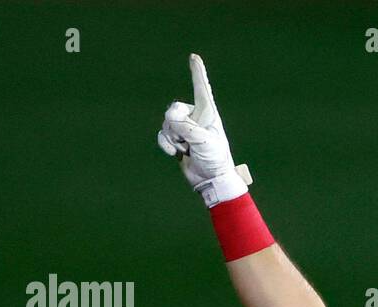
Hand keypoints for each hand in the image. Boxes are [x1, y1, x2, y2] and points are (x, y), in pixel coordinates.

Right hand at [157, 53, 251, 206]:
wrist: (211, 179)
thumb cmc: (215, 159)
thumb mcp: (203, 141)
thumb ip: (185, 127)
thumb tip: (169, 119)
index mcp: (208, 113)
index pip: (201, 89)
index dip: (197, 72)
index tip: (194, 57)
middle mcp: (196, 118)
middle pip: (174, 109)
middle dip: (175, 124)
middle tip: (185, 138)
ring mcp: (185, 129)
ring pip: (166, 123)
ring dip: (173, 138)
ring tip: (186, 149)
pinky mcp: (177, 140)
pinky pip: (162, 135)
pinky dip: (166, 144)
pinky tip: (177, 154)